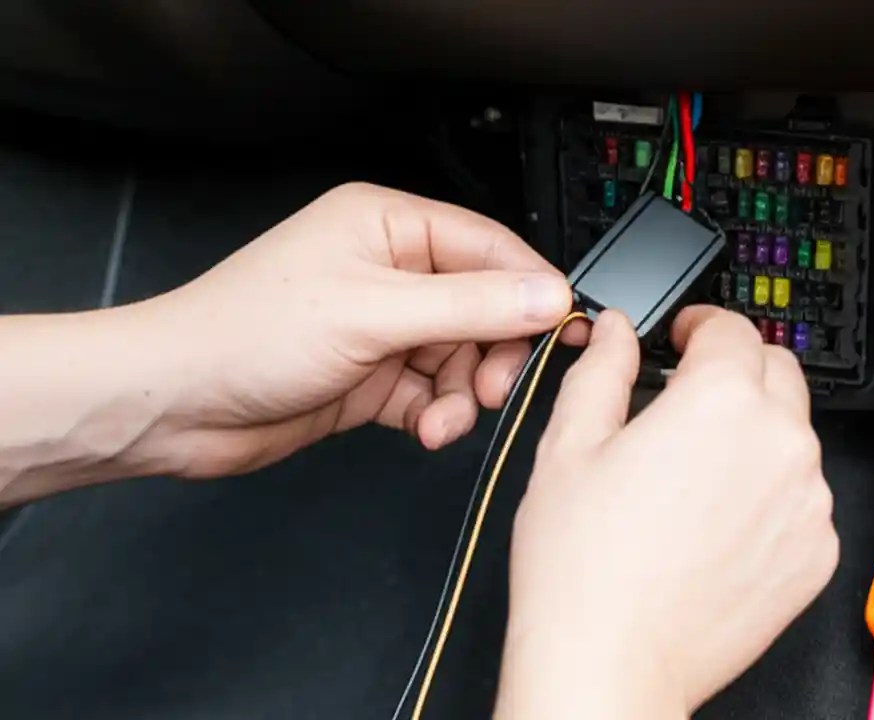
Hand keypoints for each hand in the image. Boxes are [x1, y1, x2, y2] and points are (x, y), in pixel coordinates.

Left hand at [128, 183, 573, 477]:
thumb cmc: (243, 334)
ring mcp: (381, 326)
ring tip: (446, 416)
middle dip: (496, 352)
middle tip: (495, 386)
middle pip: (485, 308)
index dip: (532, 289)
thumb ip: (471, 305)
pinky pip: (433, 394)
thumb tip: (547, 295)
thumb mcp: (374, 312)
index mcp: (388, 226)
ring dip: (464, 393)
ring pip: (462, 358)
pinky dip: (438, 415)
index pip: (489, 247)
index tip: (567, 329)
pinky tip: (425, 428)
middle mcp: (389, 271)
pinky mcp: (372, 376)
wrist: (176, 405)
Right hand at [496, 307, 837, 718]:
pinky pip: (804, 499)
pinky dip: (771, 495)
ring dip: (756, 434)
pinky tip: (717, 524)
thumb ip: (602, 369)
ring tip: (695, 476)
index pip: (732, 328)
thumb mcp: (570, 445)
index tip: (687, 336)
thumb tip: (617, 332)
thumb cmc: (584, 568)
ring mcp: (809, 502)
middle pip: (778, 371)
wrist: (611, 664)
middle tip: (691, 399)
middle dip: (737, 370)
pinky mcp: (818, 553)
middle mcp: (779, 443)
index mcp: (721, 401)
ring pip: (793, 437)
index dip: (702, 323)